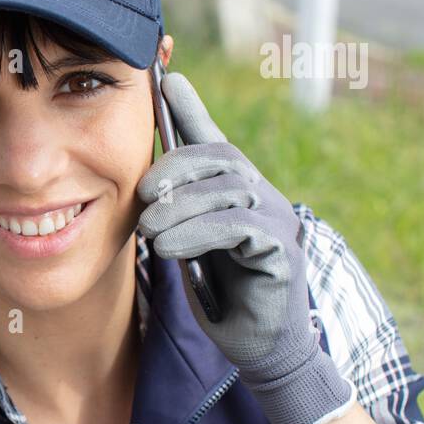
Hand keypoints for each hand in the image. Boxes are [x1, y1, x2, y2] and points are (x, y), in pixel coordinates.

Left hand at [135, 73, 351, 423]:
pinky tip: (169, 249)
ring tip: (149, 232)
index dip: (190, 108)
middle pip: (216, 157)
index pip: (211, 138)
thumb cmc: (218, 290)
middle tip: (142, 197)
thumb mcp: (185, 241)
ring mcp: (276, 219)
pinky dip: (196, 233)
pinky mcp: (281, 249)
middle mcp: (261, 194)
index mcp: (234, 188)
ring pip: (223, 190)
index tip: (166, 80)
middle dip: (173, 170)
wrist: (256, 344)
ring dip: (177, 210)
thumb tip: (142, 185)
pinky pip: (237, 226)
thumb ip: (172, 211)